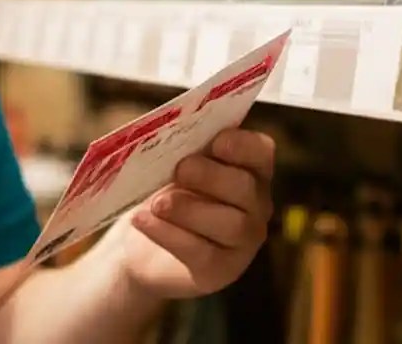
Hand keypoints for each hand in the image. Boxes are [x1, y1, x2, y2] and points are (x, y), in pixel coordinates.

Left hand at [122, 128, 274, 299]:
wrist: (140, 246)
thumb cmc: (161, 193)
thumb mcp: (169, 166)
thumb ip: (178, 149)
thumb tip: (168, 130)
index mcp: (247, 172)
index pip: (261, 152)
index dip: (243, 145)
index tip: (216, 142)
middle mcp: (255, 207)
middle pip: (246, 188)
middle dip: (211, 176)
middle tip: (179, 170)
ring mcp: (242, 243)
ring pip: (232, 225)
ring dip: (190, 208)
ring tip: (157, 203)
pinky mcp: (219, 272)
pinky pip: (201, 253)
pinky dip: (167, 234)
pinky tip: (142, 220)